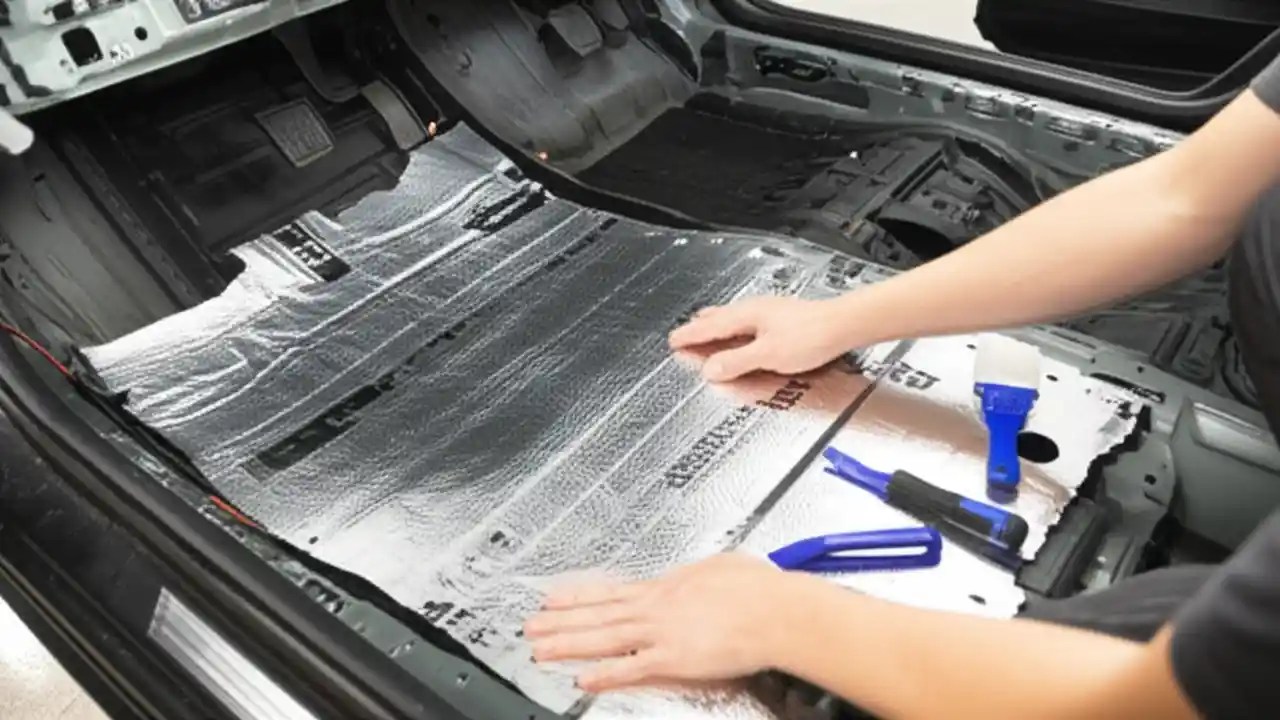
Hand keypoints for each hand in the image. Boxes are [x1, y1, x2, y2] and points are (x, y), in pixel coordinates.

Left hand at [524, 554, 796, 692]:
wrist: (774, 610)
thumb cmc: (758, 588)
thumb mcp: (723, 566)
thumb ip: (702, 575)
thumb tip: (701, 574)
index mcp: (667, 586)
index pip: (612, 591)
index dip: (580, 596)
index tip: (555, 598)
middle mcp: (656, 607)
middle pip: (598, 614)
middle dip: (561, 621)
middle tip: (530, 626)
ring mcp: (661, 632)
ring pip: (604, 638)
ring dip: (569, 644)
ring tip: (540, 649)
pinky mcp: (673, 658)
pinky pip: (631, 669)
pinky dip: (605, 674)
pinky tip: (582, 679)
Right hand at [669, 296, 853, 381]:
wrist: (843, 324)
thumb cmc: (810, 337)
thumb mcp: (768, 355)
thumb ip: (736, 362)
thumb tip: (710, 369)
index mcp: (746, 316)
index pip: (709, 328)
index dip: (690, 336)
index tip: (674, 341)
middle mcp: (754, 309)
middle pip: (718, 318)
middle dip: (699, 327)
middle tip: (683, 333)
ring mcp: (768, 311)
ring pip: (732, 317)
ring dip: (715, 324)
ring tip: (706, 324)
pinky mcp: (781, 316)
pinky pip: (746, 320)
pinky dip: (733, 325)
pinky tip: (742, 329)